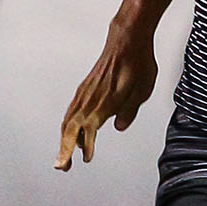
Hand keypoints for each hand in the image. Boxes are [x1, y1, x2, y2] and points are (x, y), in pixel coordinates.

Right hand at [55, 21, 157, 168]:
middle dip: (65, 149)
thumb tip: (119, 127)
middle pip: (71, 127)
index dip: (88, 144)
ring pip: (68, 120)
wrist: (127, 38)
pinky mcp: (85, 89)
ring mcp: (85, 92)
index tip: (87, 158)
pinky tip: (69, 135)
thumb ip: (130, 109)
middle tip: (63, 167)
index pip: (91, 127)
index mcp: (106, 98)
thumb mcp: (143, 88)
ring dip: (64, 141)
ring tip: (64, 158)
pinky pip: (71, 111)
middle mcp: (92, 96)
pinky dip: (67, 126)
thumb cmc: (138, 62)